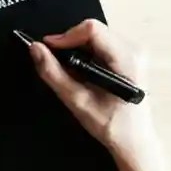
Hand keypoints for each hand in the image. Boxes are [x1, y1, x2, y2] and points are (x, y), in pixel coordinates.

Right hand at [29, 19, 156, 164]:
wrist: (135, 141)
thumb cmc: (111, 125)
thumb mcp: (78, 101)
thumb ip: (54, 73)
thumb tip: (35, 48)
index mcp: (127, 59)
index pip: (92, 29)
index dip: (65, 36)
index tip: (47, 49)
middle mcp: (135, 49)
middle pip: (93, 30)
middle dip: (69, 43)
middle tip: (56, 63)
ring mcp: (135, 51)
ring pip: (95, 35)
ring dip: (77, 49)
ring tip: (69, 71)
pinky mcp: (131, 55)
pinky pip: (101, 43)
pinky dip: (85, 53)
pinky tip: (82, 72)